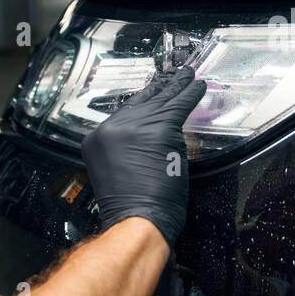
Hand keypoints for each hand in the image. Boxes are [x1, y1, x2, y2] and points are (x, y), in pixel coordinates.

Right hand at [79, 66, 206, 246]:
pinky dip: (190, 94)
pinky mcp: (159, 129)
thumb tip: (150, 137)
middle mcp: (111, 128)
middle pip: (141, 102)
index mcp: (97, 140)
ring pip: (161, 100)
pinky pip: (179, 105)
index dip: (142, 101)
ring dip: (178, 86)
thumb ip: (128, 150)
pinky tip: (197, 86)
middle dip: (159, 88)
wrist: (136, 219)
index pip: (123, 113)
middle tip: (171, 76)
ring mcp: (134, 126)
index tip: (152, 91)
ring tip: (187, 76)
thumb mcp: (117, 172)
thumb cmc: (129, 207)